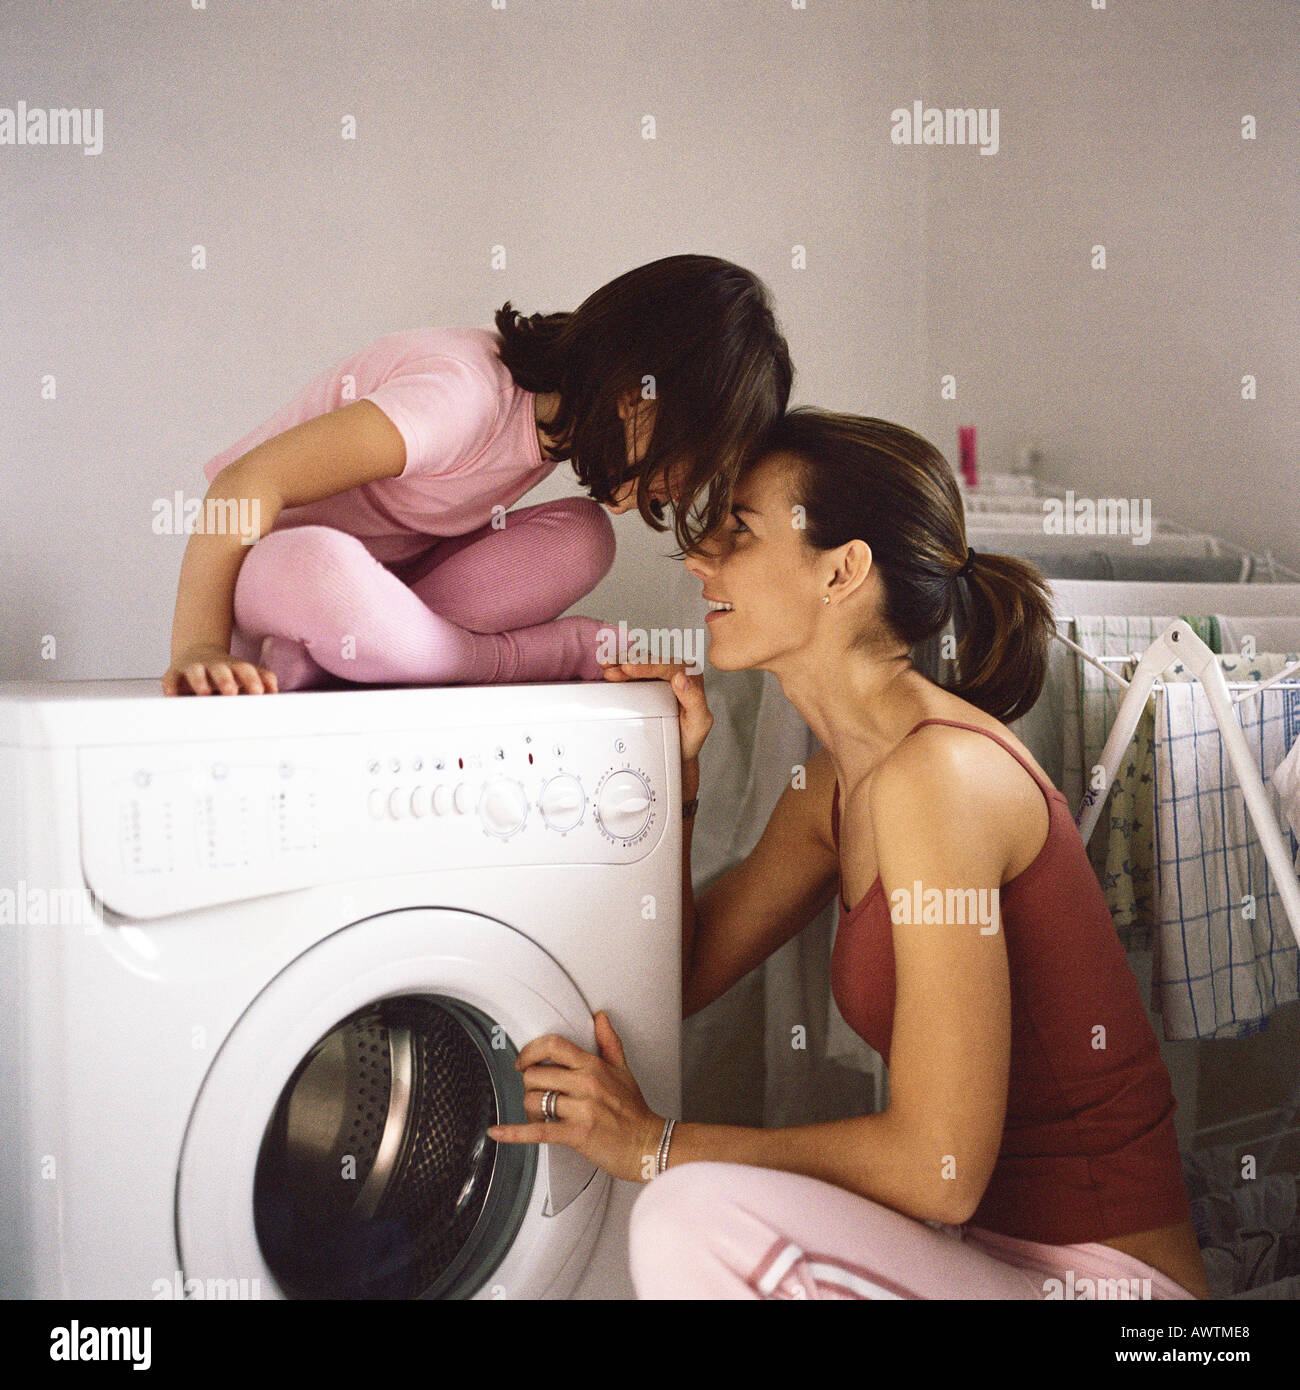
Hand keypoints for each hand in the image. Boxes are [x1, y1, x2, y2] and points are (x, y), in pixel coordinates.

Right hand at [162, 644, 277, 695]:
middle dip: (226, 679)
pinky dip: (171, 686)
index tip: (259, 692)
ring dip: (199, 681)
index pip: (245, 670)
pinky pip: (171, 679)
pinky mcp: (175, 673)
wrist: (198, 653)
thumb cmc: (227, 671)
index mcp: (234, 666)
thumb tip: (275, 690)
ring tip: (204, 693)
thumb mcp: (245, 673)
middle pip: (221, 669)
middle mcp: (214, 665)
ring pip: (196, 671)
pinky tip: (173, 695)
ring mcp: (194, 668)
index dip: (253, 680)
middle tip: (232, 692)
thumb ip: (262, 680)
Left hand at [487, 1011, 664, 1183]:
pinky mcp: (575, 1135)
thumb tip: (600, 1018)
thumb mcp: (623, 1070)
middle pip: (535, 1075)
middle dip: (530, 1085)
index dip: (531, 1050)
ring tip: (540, 1113)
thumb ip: (609, 1042)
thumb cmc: (634, 1111)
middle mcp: (586, 1084)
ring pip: (533, 1101)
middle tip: (537, 1092)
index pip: (553, 1045)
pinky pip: (537, 1131)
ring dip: (529, 1109)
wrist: (647, 1145)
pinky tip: (499, 1132)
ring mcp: (580, 1110)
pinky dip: (513, 1133)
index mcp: (593, 1066)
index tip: (523, 1059)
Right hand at [600, 660, 712, 763]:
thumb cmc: (689, 737)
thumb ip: (695, 700)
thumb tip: (681, 678)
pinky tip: (609, 669)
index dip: (646, 665)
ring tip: (607, 667)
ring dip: (621, 662)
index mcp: (691, 678)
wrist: (676, 752)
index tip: (628, 669)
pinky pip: (633, 671)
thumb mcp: (699, 722)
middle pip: (651, 661)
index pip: (668, 666)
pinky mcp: (647, 683)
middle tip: (613, 670)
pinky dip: (619, 668)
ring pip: (640, 663)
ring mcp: (660, 678)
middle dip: (629, 663)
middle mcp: (677, 674)